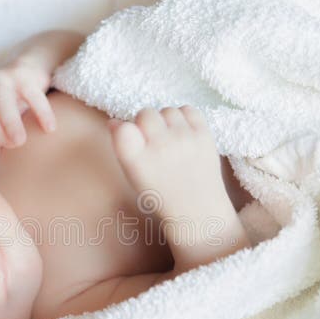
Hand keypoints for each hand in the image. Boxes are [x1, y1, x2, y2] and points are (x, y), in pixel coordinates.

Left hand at [0, 58, 56, 161]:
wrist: (28, 70)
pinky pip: (32, 94)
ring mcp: (3, 79)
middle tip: (12, 147)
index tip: (0, 151)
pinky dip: (41, 112)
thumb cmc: (11, 103)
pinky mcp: (24, 75)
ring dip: (9, 122)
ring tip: (21, 141)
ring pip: (1, 99)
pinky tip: (49, 128)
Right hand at [108, 106, 226, 217]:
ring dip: (166, 121)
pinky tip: (184, 134)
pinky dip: (184, 119)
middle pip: (145, 113)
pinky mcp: (205, 135)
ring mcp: (185, 139)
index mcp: (138, 162)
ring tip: (171, 139)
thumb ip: (123, 147)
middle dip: (146, 123)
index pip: (124, 129)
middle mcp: (161, 147)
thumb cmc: (160, 192)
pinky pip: (188, 109)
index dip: (125, 128)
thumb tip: (115, 122)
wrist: (197, 209)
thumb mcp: (133, 175)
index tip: (132, 138)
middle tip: (153, 141)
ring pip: (167, 110)